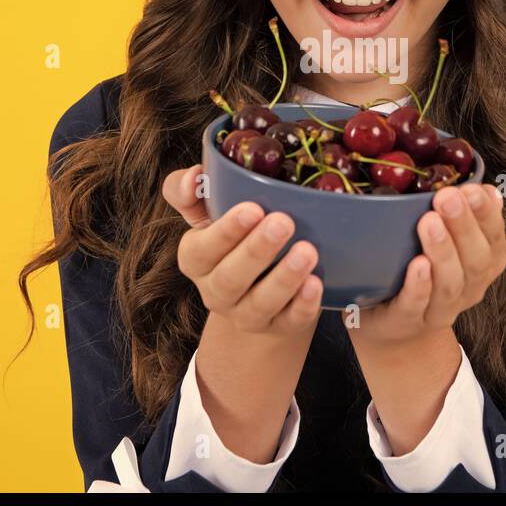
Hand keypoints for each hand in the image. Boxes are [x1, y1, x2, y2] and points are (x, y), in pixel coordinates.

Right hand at [162, 164, 322, 336]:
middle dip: (257, 250)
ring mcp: (247, 314)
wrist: (259, 284)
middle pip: (230, 278)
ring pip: (260, 303)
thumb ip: (189, 190)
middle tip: (283, 222)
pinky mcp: (279, 327)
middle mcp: (216, 292)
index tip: (253, 208)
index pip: (202, 250)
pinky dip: (303, 305)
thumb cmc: (235, 235)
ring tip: (307, 251)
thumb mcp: (208, 211)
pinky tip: (316, 284)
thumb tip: (194, 177)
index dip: (225, 232)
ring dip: (284, 278)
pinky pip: (290, 321)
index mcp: (196, 260)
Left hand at [347, 182, 505, 346]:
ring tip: (429, 221)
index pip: (494, 239)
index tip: (475, 189)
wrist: (392, 327)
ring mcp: (438, 310)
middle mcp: (468, 290)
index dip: (487, 215)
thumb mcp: (445, 241)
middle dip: (465, 227)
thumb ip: (461, 216)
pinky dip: (419, 286)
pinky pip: (416, 306)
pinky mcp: (405, 322)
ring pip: (450, 285)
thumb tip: (482, 185)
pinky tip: (418, 264)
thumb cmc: (418, 271)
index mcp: (482, 266)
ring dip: (443, 251)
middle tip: (448, 196)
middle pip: (476, 262)